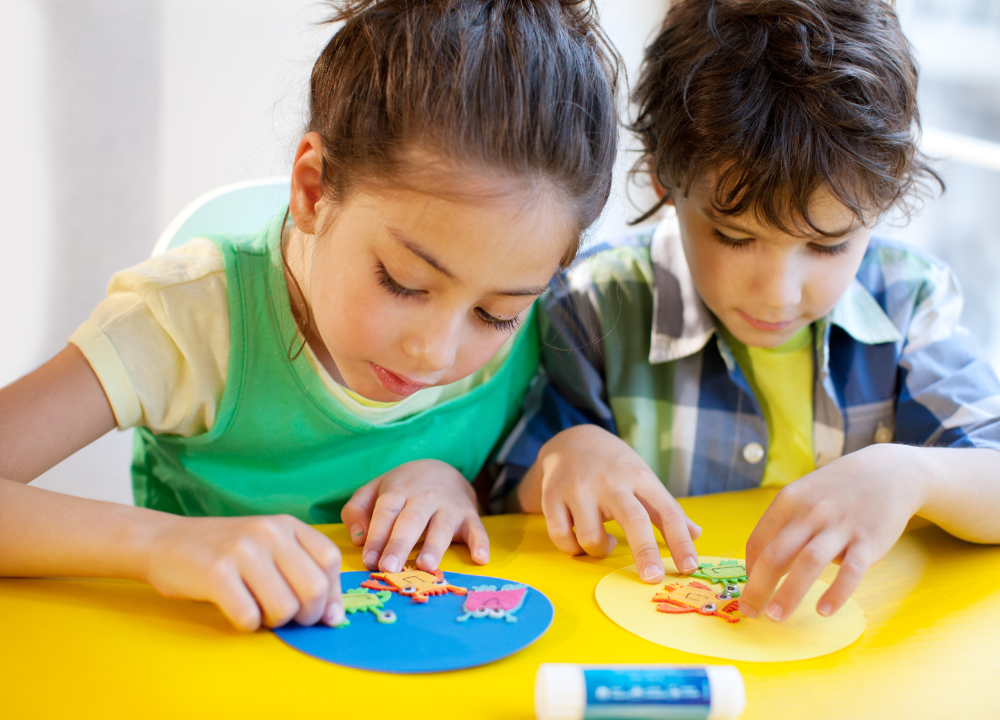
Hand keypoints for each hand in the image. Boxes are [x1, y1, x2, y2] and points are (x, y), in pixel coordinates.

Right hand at [144, 514, 342, 631]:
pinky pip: (249, 617)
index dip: (332, 593)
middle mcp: (269, 532)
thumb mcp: (269, 547)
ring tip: (258, 610)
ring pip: (285, 608)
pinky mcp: (216, 573)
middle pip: (314, 589)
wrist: (164, 541)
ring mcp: (242, 550)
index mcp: (287, 525)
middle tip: (290, 619)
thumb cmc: (224, 552)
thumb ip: (302, 572)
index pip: (330, 561)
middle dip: (308, 615)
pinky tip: (236, 610)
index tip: (322, 612)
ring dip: (275, 622)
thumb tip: (334, 617)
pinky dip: (247, 624)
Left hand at [340, 459, 488, 573]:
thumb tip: (358, 538)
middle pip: (411, 521)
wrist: (443, 470)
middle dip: (400, 544)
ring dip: (434, 546)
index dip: (377, 536)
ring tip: (425, 566)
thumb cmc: (402, 489)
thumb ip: (356, 510)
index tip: (369, 561)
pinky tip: (480, 558)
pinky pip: (477, 529)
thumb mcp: (374, 491)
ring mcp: (449, 507)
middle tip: (389, 567)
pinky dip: (480, 543)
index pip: (385, 513)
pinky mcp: (469, 516)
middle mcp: (424, 498)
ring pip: (441, 527)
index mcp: (397, 491)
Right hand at [519, 424, 701, 583]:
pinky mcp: (552, 496)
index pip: (667, 510)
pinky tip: (579, 542)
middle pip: (632, 519)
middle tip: (652, 578)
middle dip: (645, 552)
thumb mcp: (643, 478)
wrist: (571, 440)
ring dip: (600, 550)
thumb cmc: (614, 467)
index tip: (689, 567)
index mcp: (639, 477)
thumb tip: (697, 534)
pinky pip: (561, 536)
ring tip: (604, 544)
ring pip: (591, 536)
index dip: (680, 541)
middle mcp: (610, 482)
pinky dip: (572, 548)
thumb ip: (667, 509)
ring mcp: (579, 488)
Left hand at [740, 444, 921, 620]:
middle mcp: (810, 513)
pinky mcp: (869, 541)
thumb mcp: (804, 495)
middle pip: (775, 555)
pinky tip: (823, 611)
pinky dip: (836, 593)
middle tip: (751, 612)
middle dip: (758, 587)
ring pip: (808, 564)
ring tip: (776, 617)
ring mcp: (840, 527)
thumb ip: (784, 525)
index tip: (749, 588)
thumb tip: (763, 564)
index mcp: (788, 502)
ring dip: (789, 593)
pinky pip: (850, 571)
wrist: (890, 472)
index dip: (749, 569)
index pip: (758, 540)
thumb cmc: (837, 490)